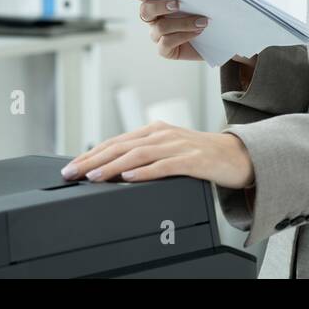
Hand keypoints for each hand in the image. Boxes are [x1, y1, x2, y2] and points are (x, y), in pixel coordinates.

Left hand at [61, 121, 255, 189]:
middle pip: (121, 146)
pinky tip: (130, 178)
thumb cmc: (200, 155)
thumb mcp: (168, 150)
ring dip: (113, 166)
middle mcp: (163, 134)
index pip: (115, 141)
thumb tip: (112, 171)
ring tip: (94, 176)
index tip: (71, 167)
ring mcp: (178, 145)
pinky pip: (165, 166)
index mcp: (154, 131)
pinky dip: (145, 172)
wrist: (237, 155)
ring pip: (139, 154)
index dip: (90, 154)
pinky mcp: (193, 159)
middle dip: (93, 160)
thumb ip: (144, 155)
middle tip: (72, 172)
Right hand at [122, 0, 209, 60]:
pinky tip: (197, 32)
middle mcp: (153, 17)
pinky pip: (166, 42)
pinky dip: (184, 35)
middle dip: (159, 5)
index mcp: (157, 0)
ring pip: (160, 27)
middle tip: (177, 4)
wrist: (217, 38)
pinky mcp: (164, 50)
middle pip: (145, 10)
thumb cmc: (205, 13)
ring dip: (183, 23)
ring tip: (202, 21)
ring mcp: (157, 34)